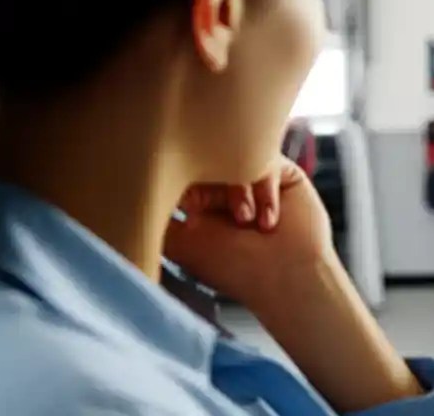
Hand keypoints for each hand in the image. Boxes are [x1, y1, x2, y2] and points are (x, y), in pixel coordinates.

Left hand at [164, 154, 335, 310]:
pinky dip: (265, 190)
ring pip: (238, 159)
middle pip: (210, 160)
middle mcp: (227, 190)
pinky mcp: (283, 175)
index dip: (183, 181)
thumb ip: (157, 213)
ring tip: (249, 222)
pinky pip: (268, 160)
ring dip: (241, 192)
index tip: (190, 207)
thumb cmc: (233, 266)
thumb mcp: (182, 242)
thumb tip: (146, 185)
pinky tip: (269, 220)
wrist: (287, 275)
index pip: (184, 172)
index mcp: (200, 205)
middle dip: (214, 185)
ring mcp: (255, 181)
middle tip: (225, 216)